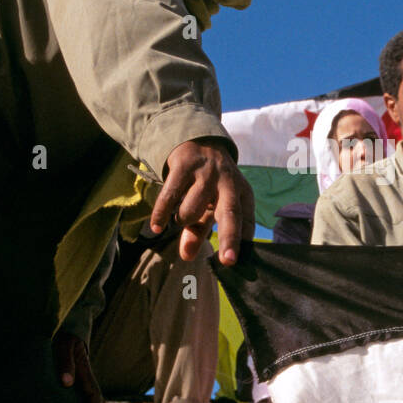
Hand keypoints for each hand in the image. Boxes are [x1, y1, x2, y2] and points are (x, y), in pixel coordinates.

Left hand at [54, 332, 107, 402]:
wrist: (68, 331)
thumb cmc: (64, 338)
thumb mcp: (63, 346)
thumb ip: (65, 362)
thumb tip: (67, 383)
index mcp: (85, 374)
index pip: (94, 396)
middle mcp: (88, 380)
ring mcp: (85, 382)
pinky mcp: (79, 384)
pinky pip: (88, 401)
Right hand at [152, 139, 253, 264]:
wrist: (197, 140)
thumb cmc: (208, 183)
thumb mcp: (209, 206)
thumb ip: (199, 232)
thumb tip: (186, 256)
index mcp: (241, 193)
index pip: (245, 221)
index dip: (241, 242)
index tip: (233, 262)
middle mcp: (228, 182)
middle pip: (230, 213)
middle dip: (229, 238)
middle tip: (228, 260)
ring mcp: (206, 173)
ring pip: (192, 210)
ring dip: (182, 220)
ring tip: (181, 217)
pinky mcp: (184, 165)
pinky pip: (170, 197)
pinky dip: (161, 214)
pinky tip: (157, 227)